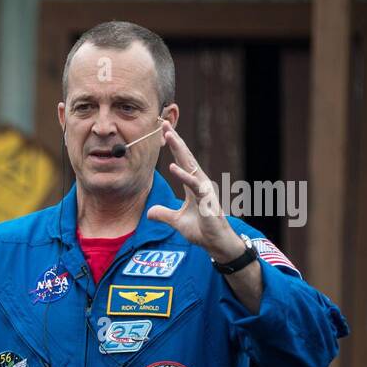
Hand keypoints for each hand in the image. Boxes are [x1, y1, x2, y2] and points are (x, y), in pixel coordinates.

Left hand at [146, 123, 243, 258]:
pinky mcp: (207, 200)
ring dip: (179, 151)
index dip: (173, 147)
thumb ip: (163, 214)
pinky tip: (173, 167)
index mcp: (192, 185)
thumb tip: (150, 212)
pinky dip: (184, 176)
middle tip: (164, 123)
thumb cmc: (201, 230)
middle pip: (185, 157)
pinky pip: (194, 185)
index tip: (164, 131)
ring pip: (191, 165)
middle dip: (175, 140)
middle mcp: (199, 183)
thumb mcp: (176, 221)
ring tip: (169, 136)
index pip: (181, 161)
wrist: (216, 243)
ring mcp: (204, 190)